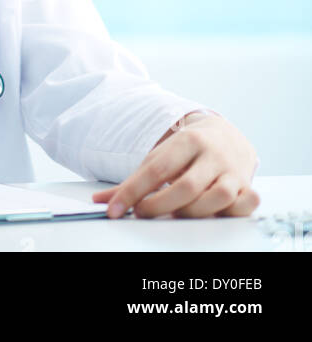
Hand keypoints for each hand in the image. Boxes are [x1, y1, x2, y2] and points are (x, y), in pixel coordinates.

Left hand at [91, 115, 259, 218]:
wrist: (227, 135)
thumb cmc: (187, 152)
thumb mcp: (161, 156)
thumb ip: (134, 180)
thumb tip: (100, 200)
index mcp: (187, 140)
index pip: (156, 169)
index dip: (133, 191)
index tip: (114, 210)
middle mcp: (212, 154)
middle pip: (186, 186)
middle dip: (160, 205)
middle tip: (142, 213)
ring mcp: (232, 171)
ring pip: (217, 196)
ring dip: (194, 212)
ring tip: (177, 214)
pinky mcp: (248, 186)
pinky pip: (248, 202)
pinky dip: (234, 211)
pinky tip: (216, 213)